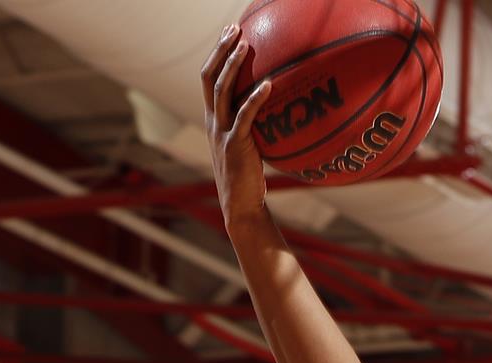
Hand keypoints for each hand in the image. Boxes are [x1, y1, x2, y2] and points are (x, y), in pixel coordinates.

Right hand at [200, 24, 273, 226]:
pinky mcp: (234, 145)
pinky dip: (255, 98)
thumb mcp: (248, 145)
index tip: (230, 33)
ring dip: (233, 65)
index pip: (209, 78)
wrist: (241, 205)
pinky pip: (244, 116)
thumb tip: (283, 108)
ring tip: (246, 45)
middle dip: (220, 50)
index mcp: (213, 118)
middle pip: (209, 76)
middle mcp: (212, 121)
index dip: (217, 54)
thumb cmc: (250, 176)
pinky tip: (269, 84)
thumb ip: (256, 125)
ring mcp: (221, 132)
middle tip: (234, 28)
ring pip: (221, 91)